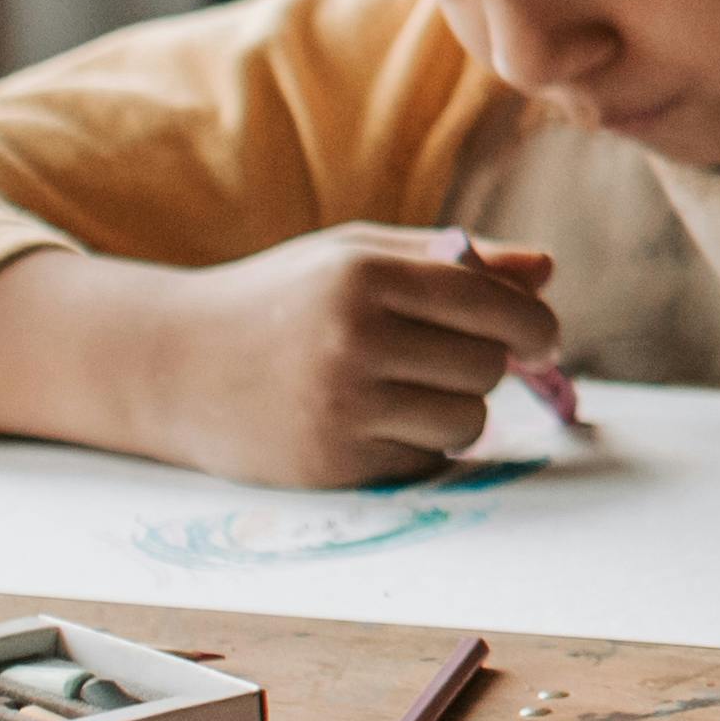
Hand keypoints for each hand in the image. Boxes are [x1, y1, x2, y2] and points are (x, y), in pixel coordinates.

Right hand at [168, 230, 563, 486]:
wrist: (171, 364)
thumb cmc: (280, 298)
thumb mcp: (357, 256)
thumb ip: (457, 261)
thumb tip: (548, 271)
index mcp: (365, 277)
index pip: (495, 306)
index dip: (534, 324)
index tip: (542, 336)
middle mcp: (353, 342)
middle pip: (487, 365)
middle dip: (488, 362)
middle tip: (453, 355)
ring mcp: (340, 408)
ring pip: (467, 420)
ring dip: (458, 407)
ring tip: (414, 387)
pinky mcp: (331, 464)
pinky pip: (423, 459)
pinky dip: (416, 441)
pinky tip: (371, 417)